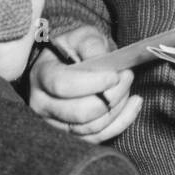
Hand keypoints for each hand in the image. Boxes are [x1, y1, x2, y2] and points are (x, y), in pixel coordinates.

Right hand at [28, 25, 141, 143]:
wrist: (71, 64)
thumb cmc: (76, 49)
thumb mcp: (82, 37)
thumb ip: (92, 45)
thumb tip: (103, 63)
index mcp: (41, 76)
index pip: (62, 85)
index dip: (93, 83)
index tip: (114, 75)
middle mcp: (42, 104)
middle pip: (79, 112)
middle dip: (111, 96)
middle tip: (127, 77)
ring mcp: (54, 124)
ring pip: (92, 128)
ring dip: (117, 108)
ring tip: (127, 87)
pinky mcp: (71, 136)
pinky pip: (99, 138)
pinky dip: (121, 122)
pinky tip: (133, 103)